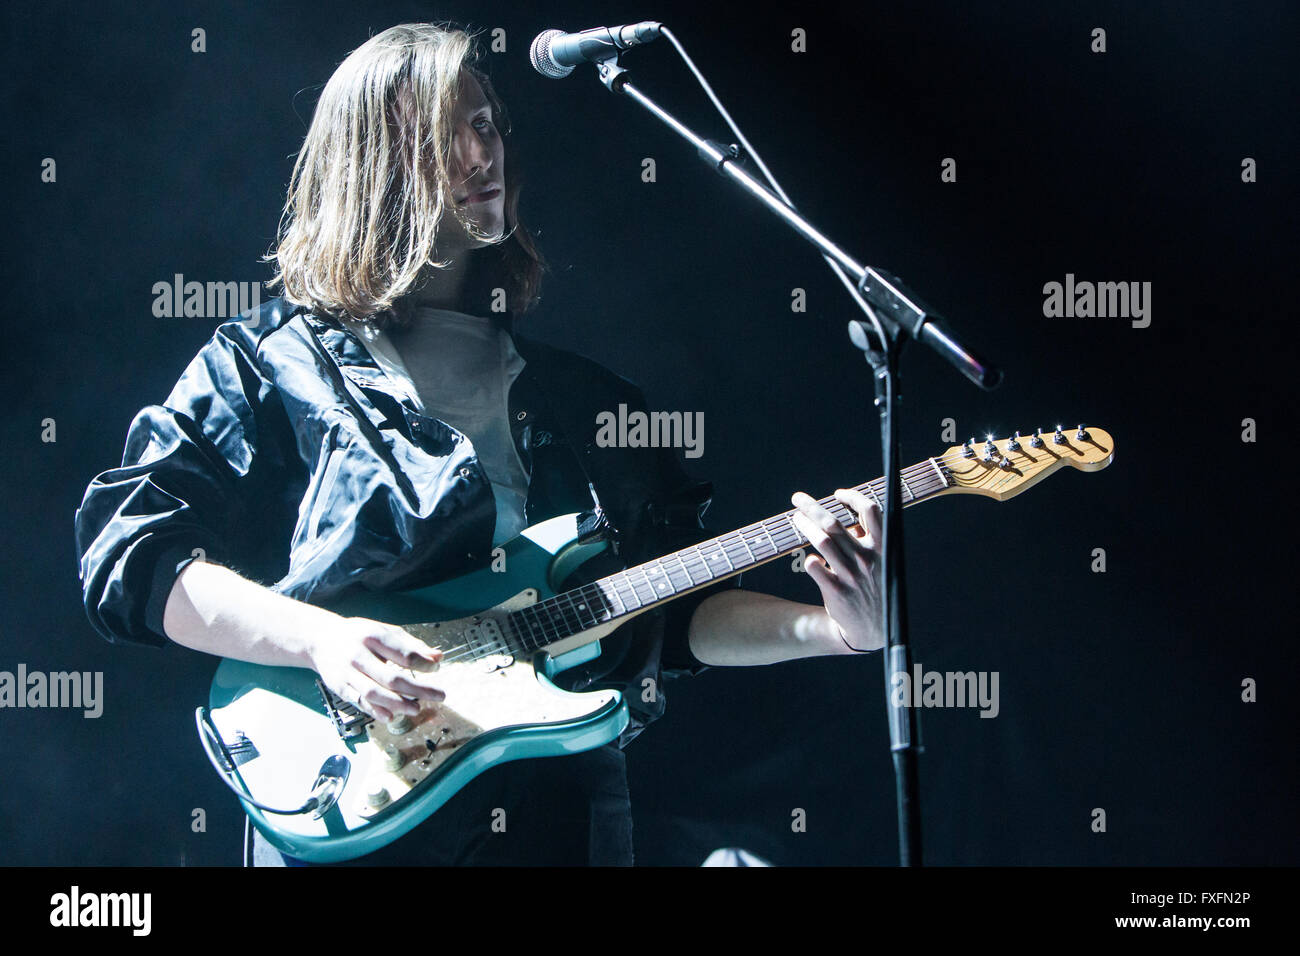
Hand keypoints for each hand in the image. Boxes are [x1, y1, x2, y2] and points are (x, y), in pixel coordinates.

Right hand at [307, 615, 444, 721]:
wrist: (320, 639)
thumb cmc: (357, 634)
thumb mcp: (384, 630)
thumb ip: (411, 644)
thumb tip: (438, 657)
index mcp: (373, 636)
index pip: (403, 654)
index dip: (423, 665)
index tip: (436, 669)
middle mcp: (358, 654)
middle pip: (392, 678)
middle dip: (418, 689)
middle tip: (438, 695)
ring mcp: (347, 672)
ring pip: (374, 693)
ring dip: (398, 704)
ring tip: (416, 708)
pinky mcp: (339, 687)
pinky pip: (358, 702)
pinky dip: (375, 711)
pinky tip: (391, 716)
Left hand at [790, 488, 883, 651]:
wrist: (871, 628)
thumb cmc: (873, 586)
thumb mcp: (881, 560)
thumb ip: (866, 538)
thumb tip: (844, 513)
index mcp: (883, 547)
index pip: (870, 511)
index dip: (852, 497)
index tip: (837, 494)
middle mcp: (867, 558)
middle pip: (834, 522)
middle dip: (812, 506)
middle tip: (797, 498)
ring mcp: (851, 575)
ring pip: (821, 540)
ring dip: (805, 525)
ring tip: (797, 519)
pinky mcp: (835, 591)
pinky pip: (814, 566)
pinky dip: (809, 559)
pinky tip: (809, 559)